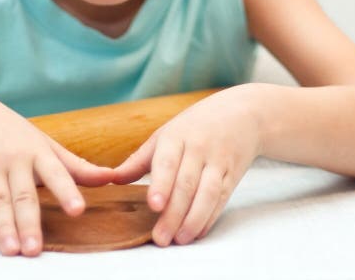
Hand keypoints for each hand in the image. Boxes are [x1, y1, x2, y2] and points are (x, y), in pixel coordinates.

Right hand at [0, 93, 115, 256]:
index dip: (67, 191)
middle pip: (24, 194)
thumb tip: (112, 178)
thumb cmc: (15, 134)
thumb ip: (76, 166)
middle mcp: (15, 158)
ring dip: (3, 225)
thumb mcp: (45, 144)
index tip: (77, 210)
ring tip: (11, 250)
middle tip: (35, 250)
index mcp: (38, 152)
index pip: (56, 173)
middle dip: (29, 222)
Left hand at [112, 87, 261, 246]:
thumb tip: (112, 179)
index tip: (153, 205)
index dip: (161, 184)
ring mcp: (219, 161)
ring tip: (179, 239)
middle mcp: (199, 148)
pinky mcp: (234, 174)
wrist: (242, 113)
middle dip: (173, 213)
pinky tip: (197, 232)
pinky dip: (210, 217)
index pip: (168, 161)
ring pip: (208, 193)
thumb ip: (139, 160)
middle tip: (160, 238)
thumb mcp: (166, 135)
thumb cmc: (194, 127)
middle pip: (186, 184)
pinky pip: (222, 199)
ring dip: (194, 219)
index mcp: (177, 136)